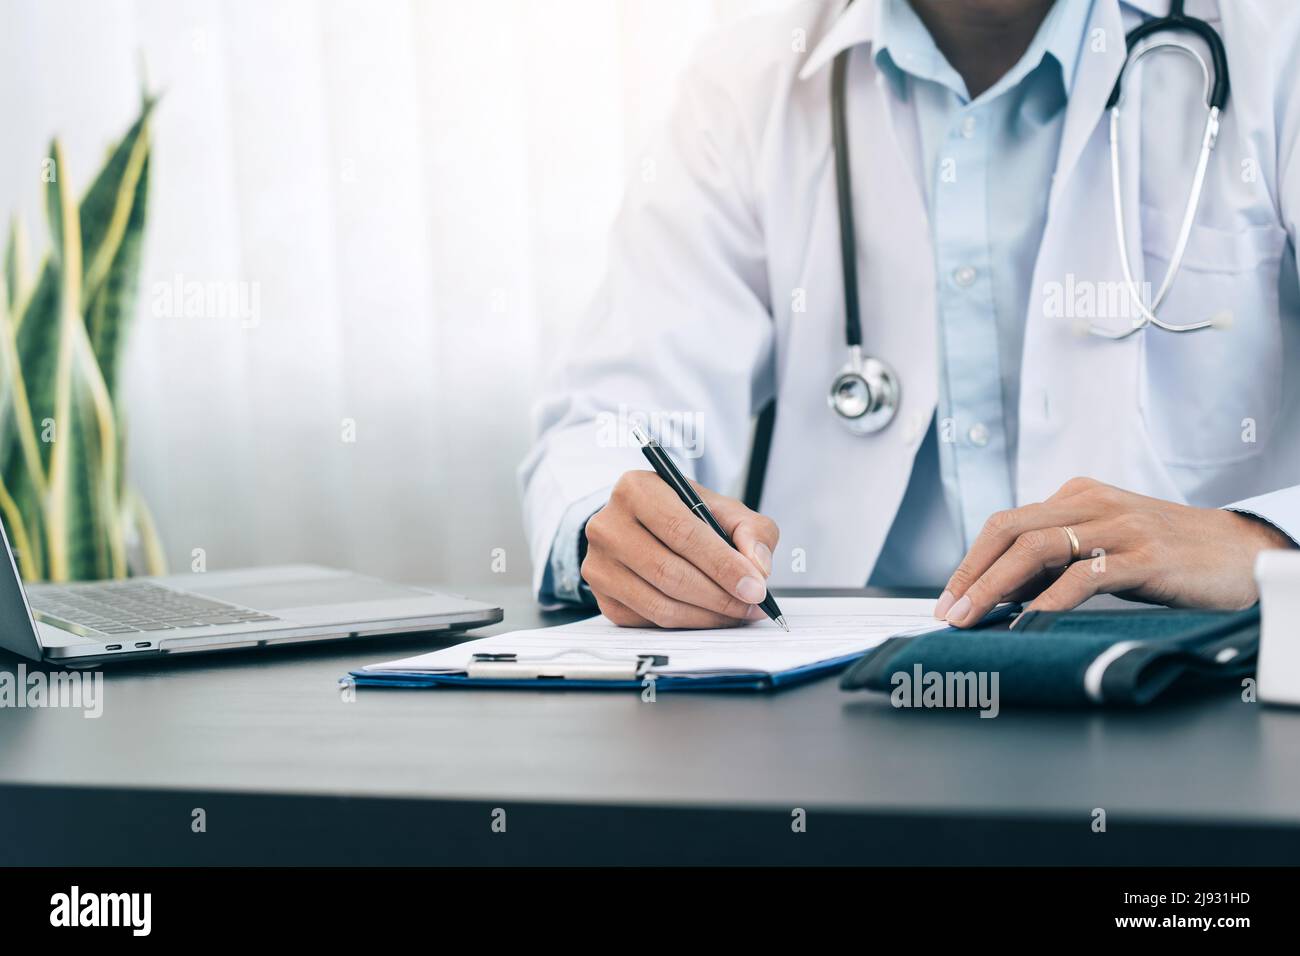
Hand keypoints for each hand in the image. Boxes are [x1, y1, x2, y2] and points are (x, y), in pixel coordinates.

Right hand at [581, 470, 778, 627]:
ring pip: (659, 603)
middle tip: (751, 605)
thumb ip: (751, 531)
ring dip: (705, 615)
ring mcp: (599, 563)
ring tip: (736, 613)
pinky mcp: (601, 595)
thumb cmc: (687, 516)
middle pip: (668, 572)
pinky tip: (708, 615)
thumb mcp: (724, 510)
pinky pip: (648, 620)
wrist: (645, 528)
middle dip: (718, 595)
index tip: (755, 588)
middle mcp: (608, 524)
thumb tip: (757, 568)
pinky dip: (686, 624)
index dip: (722, 564)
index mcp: (637, 489)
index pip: (682, 531)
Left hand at [934, 477, 1294, 626]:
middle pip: (1009, 531)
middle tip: (948, 611)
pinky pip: (1083, 577)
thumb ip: (1059, 557)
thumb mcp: (1106, 544)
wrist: (1243, 552)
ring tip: (971, 618)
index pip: (1006, 524)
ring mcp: (1119, 527)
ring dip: (994, 587)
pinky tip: (1028, 623)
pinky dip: (1048, 601)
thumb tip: (1002, 589)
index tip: (949, 597)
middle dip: (971, 574)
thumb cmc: (1169, 555)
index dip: (971, 561)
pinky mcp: (1145, 557)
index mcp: (1077, 496)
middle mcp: (1092, 503)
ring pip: (1036, 550)